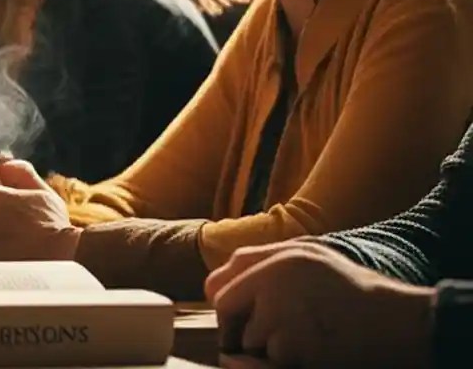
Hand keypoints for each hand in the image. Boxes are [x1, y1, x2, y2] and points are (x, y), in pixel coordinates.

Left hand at [206, 242, 434, 366]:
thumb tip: (215, 285)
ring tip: (309, 339)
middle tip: (277, 334)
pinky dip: (288, 363)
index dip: (226, 305)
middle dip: (241, 329)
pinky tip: (317, 352)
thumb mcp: (310, 259)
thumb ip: (263, 263)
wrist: (401, 325)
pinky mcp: (293, 348)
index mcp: (276, 261)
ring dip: (269, 347)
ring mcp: (280, 317)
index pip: (218, 285)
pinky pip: (272, 362)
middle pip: (228, 315)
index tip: (238, 318)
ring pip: (251, 342)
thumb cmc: (356, 294)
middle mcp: (272, 284)